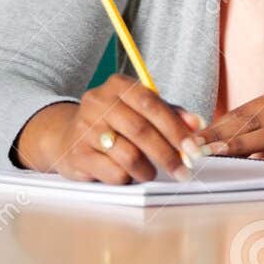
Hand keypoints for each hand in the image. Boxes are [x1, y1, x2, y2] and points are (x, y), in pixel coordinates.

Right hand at [14, 74, 204, 183]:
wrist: (66, 135)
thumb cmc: (116, 121)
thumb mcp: (141, 109)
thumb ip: (171, 113)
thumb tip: (197, 125)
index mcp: (118, 85)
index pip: (151, 104)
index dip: (176, 127)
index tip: (194, 147)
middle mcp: (98, 103)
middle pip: (141, 131)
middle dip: (168, 154)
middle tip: (184, 171)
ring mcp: (84, 129)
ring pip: (129, 155)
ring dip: (148, 170)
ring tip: (151, 172)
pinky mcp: (77, 155)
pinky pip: (113, 173)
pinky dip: (128, 178)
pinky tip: (128, 174)